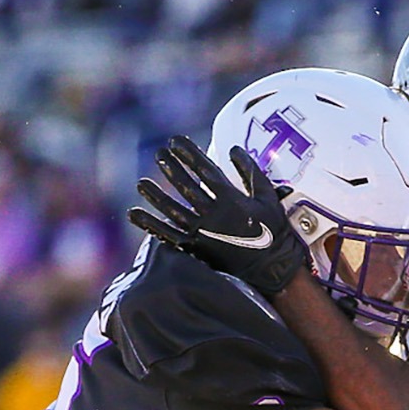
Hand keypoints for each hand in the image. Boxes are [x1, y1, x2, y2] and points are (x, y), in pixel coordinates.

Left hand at [128, 137, 308, 295]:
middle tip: (159, 154)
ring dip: (156, 195)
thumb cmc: (274, 231)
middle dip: (171, 168)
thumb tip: (233, 149)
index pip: (204, 170)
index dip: (188, 154)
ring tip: (142, 183)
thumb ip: (251, 172)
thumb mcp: (268, 197)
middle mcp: (213, 213)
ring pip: (173, 209)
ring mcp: (202, 232)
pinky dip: (150, 225)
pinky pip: (168, 235)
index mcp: (231, 198)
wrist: (272, 268)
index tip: (174, 141)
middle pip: (186, 186)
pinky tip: (134, 214)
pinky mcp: (196, 249)